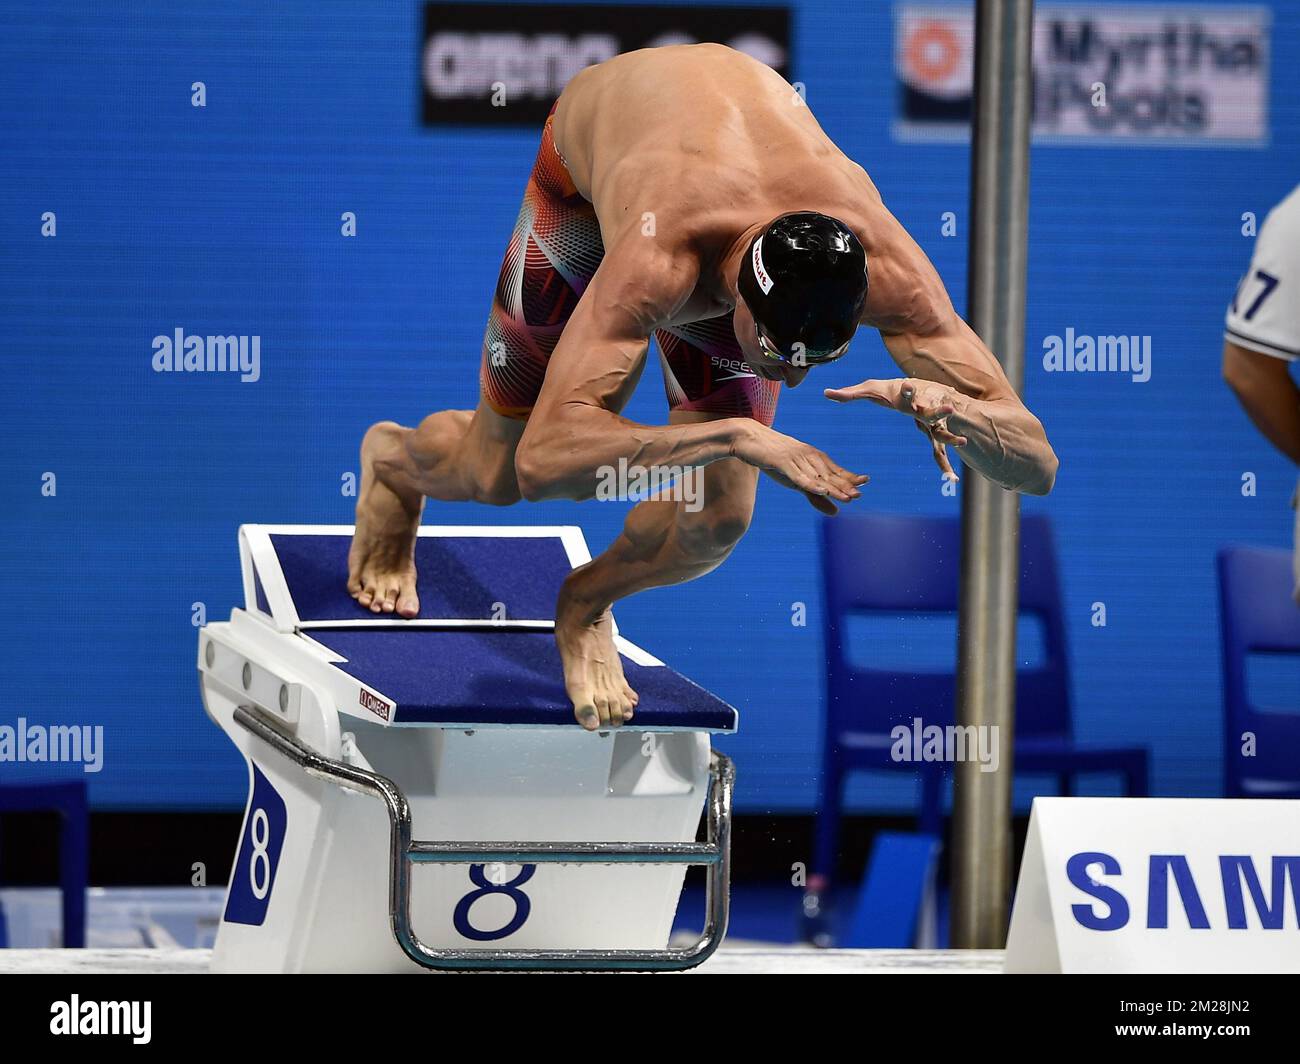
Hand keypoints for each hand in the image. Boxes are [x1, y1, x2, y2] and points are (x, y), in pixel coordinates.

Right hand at [731, 423, 867, 514]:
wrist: (748, 439)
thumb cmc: (773, 460)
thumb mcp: (795, 481)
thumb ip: (814, 495)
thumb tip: (836, 512)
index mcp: (812, 457)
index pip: (834, 470)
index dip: (849, 478)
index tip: (864, 483)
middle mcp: (807, 456)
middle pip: (829, 474)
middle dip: (844, 485)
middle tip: (858, 494)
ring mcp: (795, 458)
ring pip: (817, 476)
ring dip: (832, 487)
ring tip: (846, 497)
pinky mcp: (781, 461)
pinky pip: (797, 474)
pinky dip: (809, 483)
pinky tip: (820, 489)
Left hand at [825, 377, 968, 481]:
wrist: (921, 389)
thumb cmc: (893, 390)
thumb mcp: (871, 390)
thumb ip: (850, 394)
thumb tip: (825, 393)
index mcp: (908, 398)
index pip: (908, 392)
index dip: (908, 390)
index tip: (908, 384)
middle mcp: (923, 410)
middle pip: (932, 411)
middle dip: (941, 411)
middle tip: (949, 409)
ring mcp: (932, 423)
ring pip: (942, 432)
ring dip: (952, 437)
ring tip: (962, 442)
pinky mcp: (935, 435)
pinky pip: (940, 453)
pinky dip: (945, 466)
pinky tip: (950, 480)